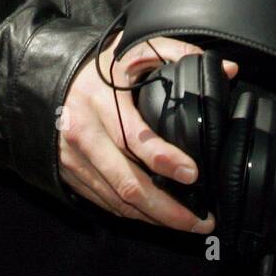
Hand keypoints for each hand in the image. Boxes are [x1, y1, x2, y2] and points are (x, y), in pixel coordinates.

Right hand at [58, 33, 237, 231]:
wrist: (47, 81)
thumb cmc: (99, 68)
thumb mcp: (134, 50)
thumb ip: (178, 54)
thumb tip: (228, 70)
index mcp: (101, 100)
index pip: (133, 136)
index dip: (163, 158)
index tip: (192, 173)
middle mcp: (85, 134)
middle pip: (127, 182)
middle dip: (166, 208)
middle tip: (201, 220)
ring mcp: (75, 159)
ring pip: (118, 199)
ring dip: (154, 218)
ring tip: (188, 225)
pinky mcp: (71, 174)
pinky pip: (105, 202)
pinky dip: (133, 214)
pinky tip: (157, 218)